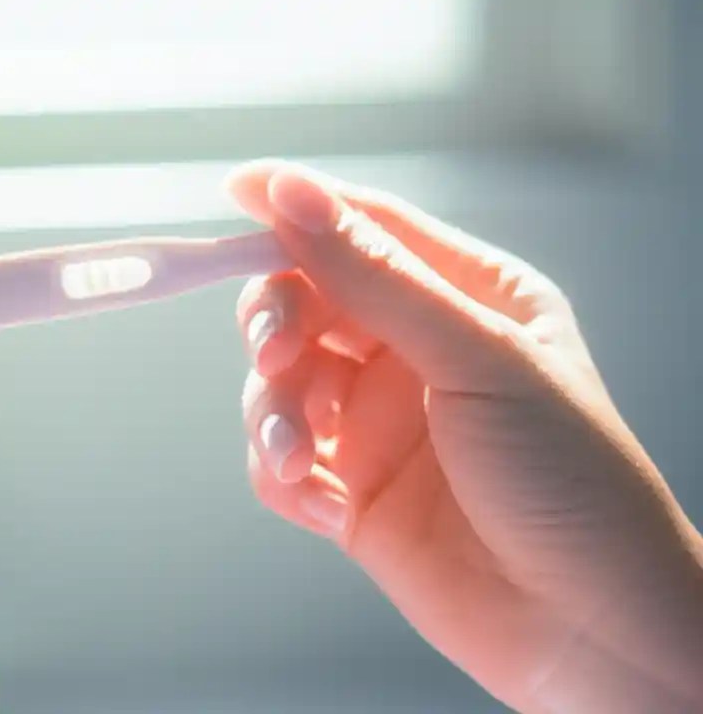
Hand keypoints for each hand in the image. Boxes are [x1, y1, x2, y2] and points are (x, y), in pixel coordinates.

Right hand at [228, 161, 702, 711]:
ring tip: (292, 454)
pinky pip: (279, 459)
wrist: (585, 630)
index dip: (297, 207)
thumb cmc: (569, 480)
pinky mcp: (351, 491)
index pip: (367, 230)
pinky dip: (277, 471)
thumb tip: (293, 193)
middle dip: (276, 322)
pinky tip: (315, 502)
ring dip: (268, 410)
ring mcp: (380, 424)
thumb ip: (375, 278)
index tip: (233, 188)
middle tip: (274, 353)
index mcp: (468, 299)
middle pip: (307, 301)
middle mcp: (416, 353)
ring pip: (281, 382)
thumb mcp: (476, 358)